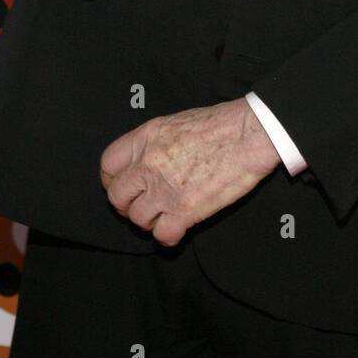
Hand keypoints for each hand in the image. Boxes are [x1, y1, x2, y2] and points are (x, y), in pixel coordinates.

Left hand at [99, 98, 281, 245]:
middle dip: (127, 205)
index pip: (108, 164)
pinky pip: (162, 235)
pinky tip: (177, 228)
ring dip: (149, 221)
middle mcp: (149, 164)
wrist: (250, 134)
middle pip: (117, 196)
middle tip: (142, 205)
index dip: (112, 179)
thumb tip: (147, 157)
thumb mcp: (177, 121)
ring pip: (137, 219)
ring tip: (164, 216)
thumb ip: (155, 142)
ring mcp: (165, 189)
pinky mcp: (185, 210)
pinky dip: (168, 236)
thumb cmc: (222, 124)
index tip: (123, 185)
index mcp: (146, 137)